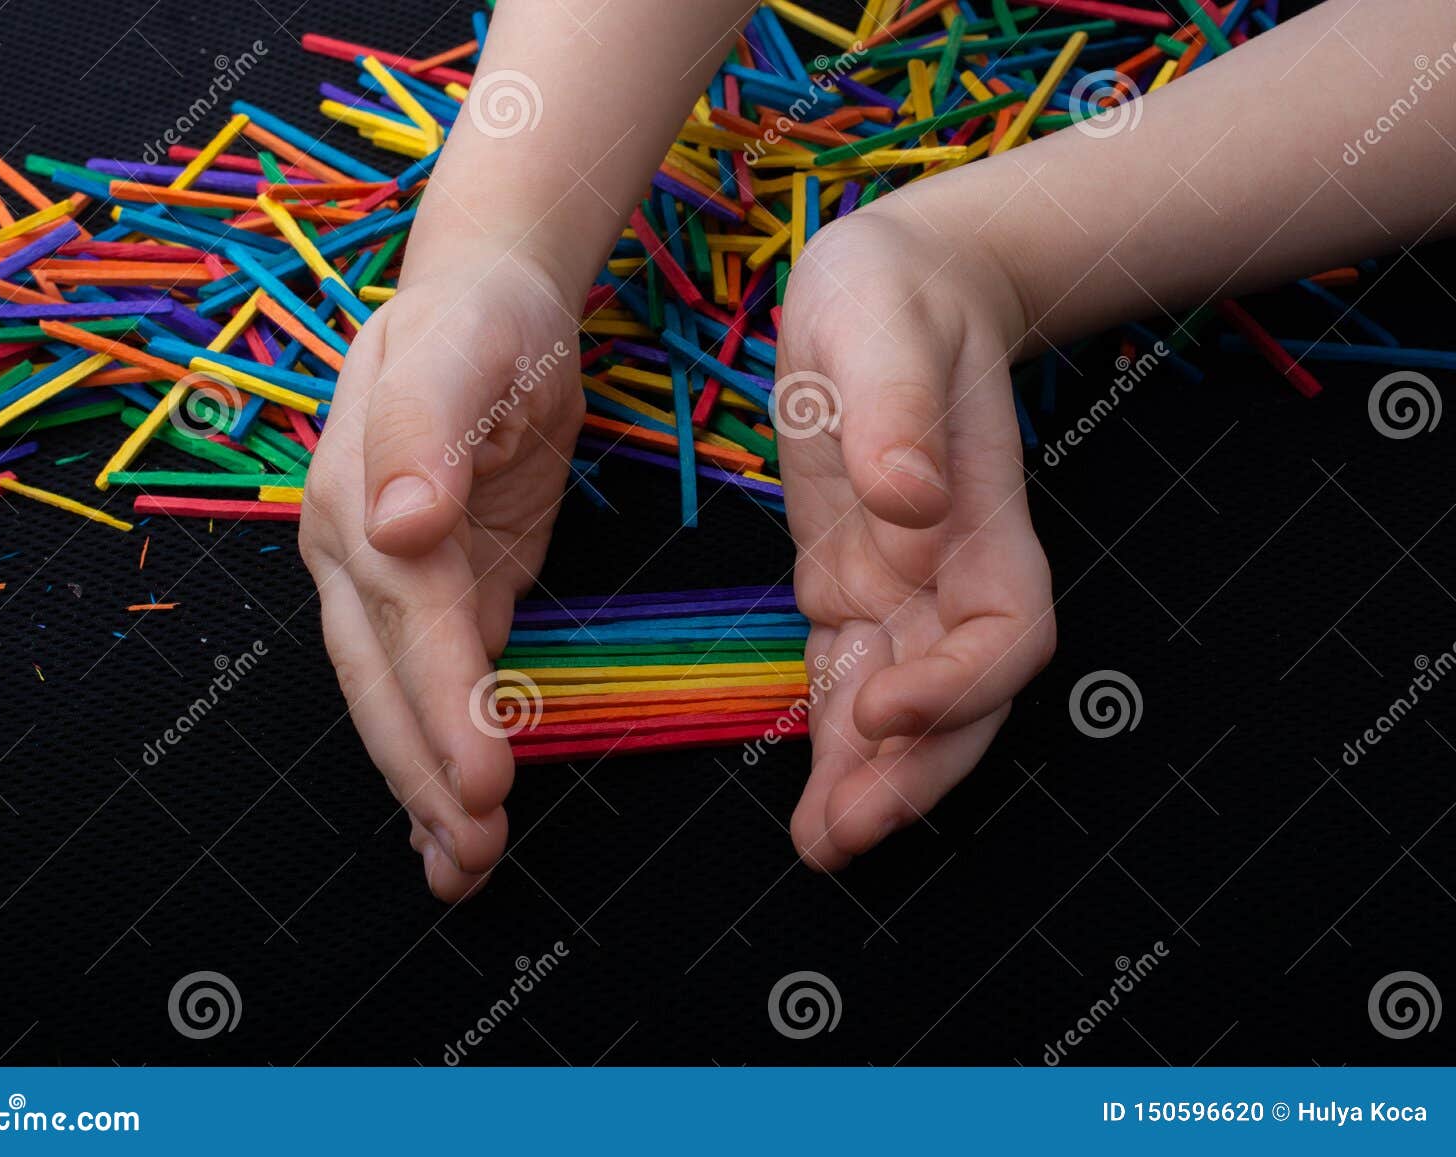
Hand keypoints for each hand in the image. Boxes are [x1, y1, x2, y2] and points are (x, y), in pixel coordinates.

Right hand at [299, 242, 584, 900]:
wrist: (491, 301)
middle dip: (427, 775)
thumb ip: (422, 433)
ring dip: (430, 789)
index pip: (405, 624)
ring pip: (405, 701)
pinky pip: (446, 685)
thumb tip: (399, 529)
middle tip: (475, 858)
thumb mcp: (453, 351)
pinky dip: (450, 751)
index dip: (442, 703)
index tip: (484, 778)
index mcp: (352, 506)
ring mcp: (402, 585)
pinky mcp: (453, 593)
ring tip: (463, 871)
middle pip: (386, 684)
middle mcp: (361, 560)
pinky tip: (460, 816)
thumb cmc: (473, 318)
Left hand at [775, 207, 1055, 869]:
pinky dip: (833, 735)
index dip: (955, 688)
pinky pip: (848, 675)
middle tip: (842, 837)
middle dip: (910, 774)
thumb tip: (911, 501)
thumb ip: (899, 410)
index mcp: (981, 519)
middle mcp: (948, 569)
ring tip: (821, 843)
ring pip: (900, 705)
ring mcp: (900, 583)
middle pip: (956, 700)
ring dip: (868, 778)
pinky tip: (811, 787)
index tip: (881, 708)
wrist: (889, 283)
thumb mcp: (886, 328)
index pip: (1001, 636)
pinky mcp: (848, 579)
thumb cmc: (895, 292)